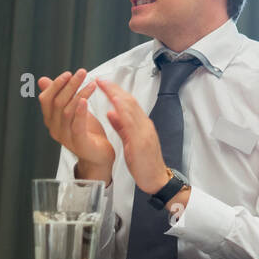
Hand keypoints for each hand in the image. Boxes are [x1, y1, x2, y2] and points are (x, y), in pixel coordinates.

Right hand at [37, 69, 114, 178]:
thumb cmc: (88, 132)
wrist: (99, 156)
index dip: (56, 85)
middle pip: (57, 102)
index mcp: (52, 119)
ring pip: (67, 111)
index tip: (69, 73)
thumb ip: (61, 96)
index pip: (46, 99)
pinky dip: (80, 112)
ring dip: (79, 94)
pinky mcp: (79, 143)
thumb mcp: (73, 110)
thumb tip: (42, 80)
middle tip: (82, 73)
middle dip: (69, 85)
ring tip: (91, 84)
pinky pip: (76, 126)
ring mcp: (65, 137)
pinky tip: (85, 101)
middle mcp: (55, 128)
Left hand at [96, 79, 168, 193]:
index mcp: (141, 125)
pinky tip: (114, 105)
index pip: (128, 104)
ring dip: (117, 95)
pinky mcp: (141, 141)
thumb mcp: (131, 142)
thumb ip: (122, 126)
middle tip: (101, 79)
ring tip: (105, 86)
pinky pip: (131, 123)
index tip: (104, 83)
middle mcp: (144, 125)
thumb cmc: (144, 163)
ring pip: (131, 109)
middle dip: (115, 89)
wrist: (156, 179)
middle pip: (130, 102)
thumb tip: (111, 112)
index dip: (116, 92)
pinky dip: (123, 112)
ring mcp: (144, 132)